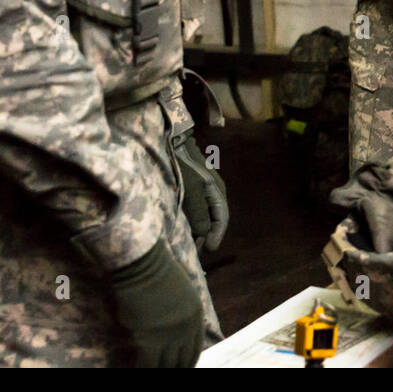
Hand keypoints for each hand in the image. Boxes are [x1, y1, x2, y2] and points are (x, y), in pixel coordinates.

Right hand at [110, 239, 204, 367]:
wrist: (143, 264)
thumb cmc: (158, 272)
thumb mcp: (183, 292)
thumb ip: (184, 314)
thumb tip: (179, 334)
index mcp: (196, 316)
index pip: (194, 351)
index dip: (186, 364)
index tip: (179, 368)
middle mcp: (186, 328)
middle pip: (181, 361)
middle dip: (174, 369)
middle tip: (166, 371)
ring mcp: (168, 335)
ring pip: (165, 366)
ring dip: (159, 370)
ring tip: (152, 370)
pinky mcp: (148, 339)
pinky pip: (148, 364)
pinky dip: (143, 369)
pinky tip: (138, 369)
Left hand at [172, 130, 228, 251]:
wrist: (171, 140)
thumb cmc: (182, 166)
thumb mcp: (191, 192)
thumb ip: (199, 215)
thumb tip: (204, 234)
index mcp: (217, 192)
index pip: (221, 219)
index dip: (215, 236)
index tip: (207, 251)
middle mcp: (212, 190)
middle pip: (212, 218)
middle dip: (205, 235)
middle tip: (195, 251)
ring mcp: (201, 187)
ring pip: (202, 213)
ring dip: (197, 227)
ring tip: (187, 241)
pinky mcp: (189, 184)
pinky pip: (193, 206)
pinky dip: (190, 218)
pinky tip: (181, 224)